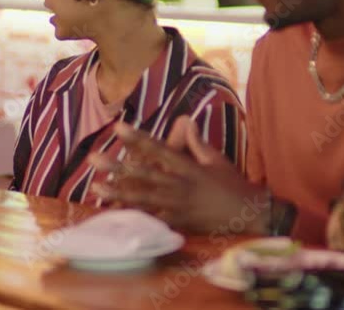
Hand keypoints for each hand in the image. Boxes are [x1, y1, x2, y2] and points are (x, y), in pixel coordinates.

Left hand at [89, 116, 269, 233]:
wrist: (250, 214)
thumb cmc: (233, 185)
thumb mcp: (216, 160)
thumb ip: (197, 142)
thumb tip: (184, 120)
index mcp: (188, 167)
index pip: (158, 149)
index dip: (137, 139)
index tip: (118, 128)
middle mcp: (180, 185)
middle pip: (144, 174)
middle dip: (117, 166)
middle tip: (93, 158)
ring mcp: (178, 207)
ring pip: (144, 199)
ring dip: (118, 194)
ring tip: (96, 188)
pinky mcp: (179, 224)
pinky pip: (154, 221)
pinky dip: (135, 219)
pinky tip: (115, 217)